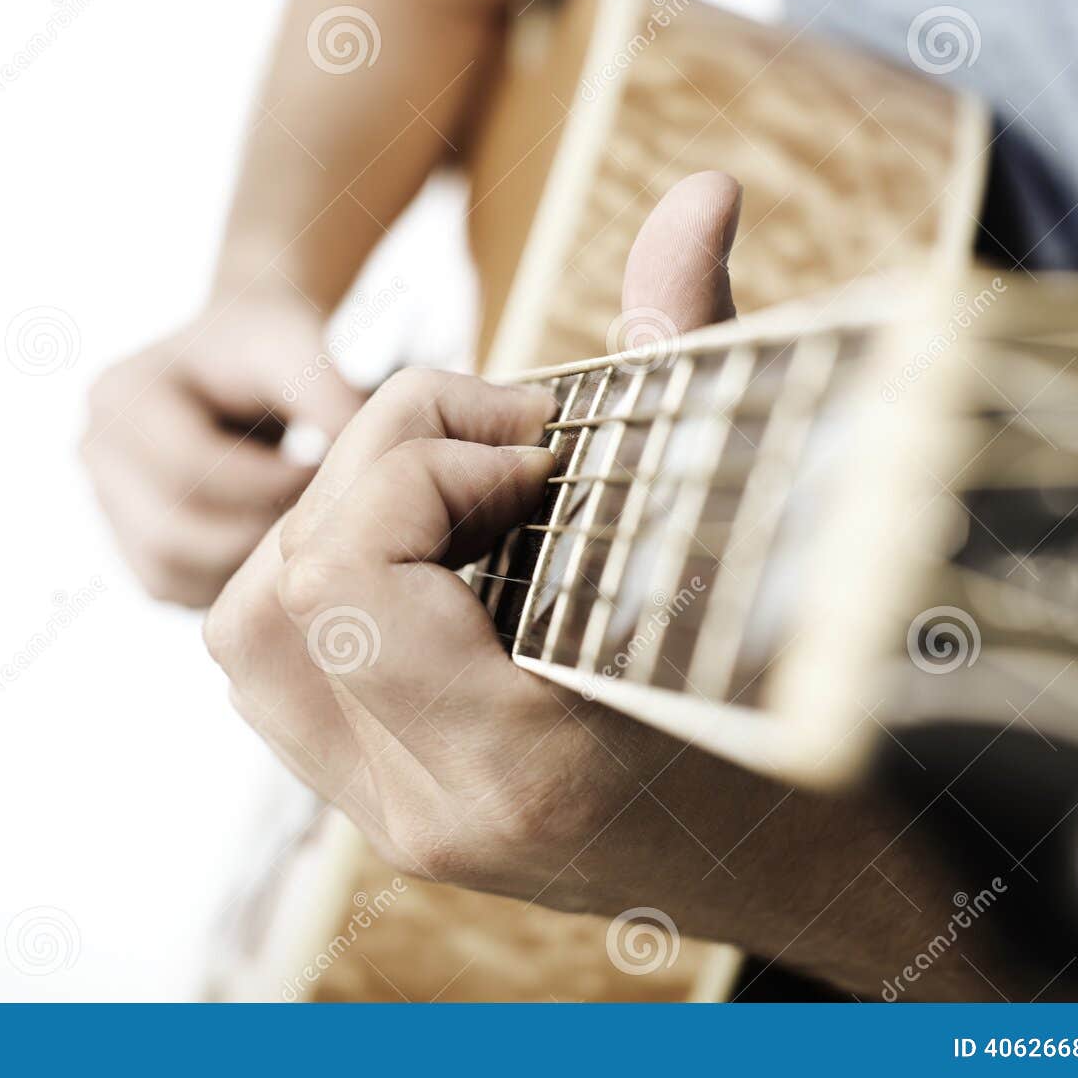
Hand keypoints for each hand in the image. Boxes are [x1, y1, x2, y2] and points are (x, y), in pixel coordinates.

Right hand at [82, 292, 365, 605]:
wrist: (237, 361)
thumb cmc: (266, 349)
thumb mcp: (296, 347)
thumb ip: (325, 392)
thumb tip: (352, 460)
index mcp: (121, 396)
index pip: (188, 467)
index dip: (266, 481)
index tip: (320, 469)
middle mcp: (97, 453)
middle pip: (171, 531)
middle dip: (255, 530)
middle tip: (312, 512)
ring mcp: (108, 506)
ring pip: (172, 572)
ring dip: (244, 563)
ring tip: (293, 524)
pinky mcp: (135, 549)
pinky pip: (179, 590)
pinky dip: (230, 580)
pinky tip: (268, 541)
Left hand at [204, 174, 1052, 997]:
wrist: (828, 886)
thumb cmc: (827, 724)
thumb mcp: (762, 550)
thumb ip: (695, 362)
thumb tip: (699, 191)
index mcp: (513, 762)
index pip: (339, 578)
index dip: (416, 466)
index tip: (540, 449)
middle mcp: (426, 810)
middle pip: (268, 595)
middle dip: (369, 472)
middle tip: (501, 448)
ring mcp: (399, 820)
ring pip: (250, 639)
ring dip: (339, 523)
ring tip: (470, 494)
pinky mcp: (394, 808)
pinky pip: (288, 675)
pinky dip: (338, 578)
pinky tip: (453, 551)